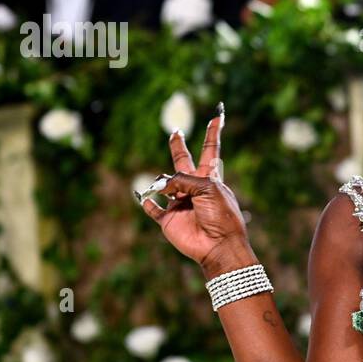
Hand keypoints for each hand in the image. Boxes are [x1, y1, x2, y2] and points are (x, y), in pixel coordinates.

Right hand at [137, 105, 255, 278]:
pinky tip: (143, 195)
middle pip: (183, 162)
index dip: (213, 133)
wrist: (217, 245)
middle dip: (178, 147)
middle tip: (175, 132)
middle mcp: (194, 188)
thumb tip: (160, 184)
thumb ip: (182, 180)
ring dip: (162, 184)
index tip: (217, 116)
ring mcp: (180, 203)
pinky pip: (152, 208)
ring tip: (173, 193)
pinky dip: (147, 202)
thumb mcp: (207, 189)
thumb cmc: (220, 215)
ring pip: (165, 185)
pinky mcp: (169, 219)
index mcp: (210, 178)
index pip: (211, 150)